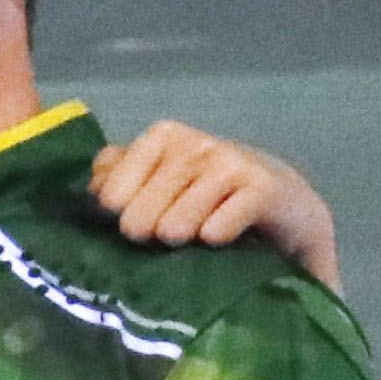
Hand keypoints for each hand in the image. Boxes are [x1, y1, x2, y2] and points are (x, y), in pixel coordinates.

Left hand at [88, 124, 340, 290]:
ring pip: (174, 226)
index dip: (120, 217)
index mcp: (162, 137)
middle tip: (172, 235)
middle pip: (138, 217)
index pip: (110, 193)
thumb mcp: (160, 184)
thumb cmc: (209, 199)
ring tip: (197, 237)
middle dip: (150, 237)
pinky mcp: (264, 188)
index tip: (135, 221)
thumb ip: (119, 177)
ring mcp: (230, 162)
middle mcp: (194, 143)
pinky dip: (214, 240)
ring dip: (183, 242)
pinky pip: (215, 229)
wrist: (287, 210)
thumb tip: (94, 185)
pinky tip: (223, 239)